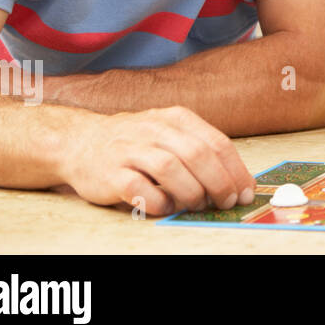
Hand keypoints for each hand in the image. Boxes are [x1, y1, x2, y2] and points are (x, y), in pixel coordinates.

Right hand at [56, 106, 255, 216]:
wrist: (80, 141)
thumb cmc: (135, 142)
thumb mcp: (170, 133)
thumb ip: (201, 151)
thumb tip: (238, 182)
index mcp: (175, 118)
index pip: (216, 143)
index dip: (235, 170)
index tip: (245, 191)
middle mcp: (154, 130)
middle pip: (197, 155)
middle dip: (219, 183)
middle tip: (226, 202)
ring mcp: (130, 150)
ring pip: (171, 169)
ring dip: (192, 192)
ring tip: (198, 204)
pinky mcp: (111, 173)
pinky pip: (141, 190)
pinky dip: (160, 202)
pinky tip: (167, 206)